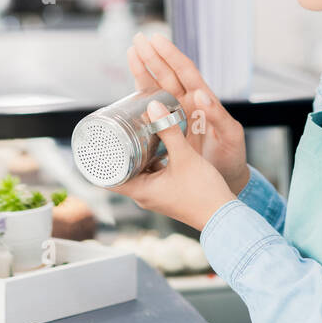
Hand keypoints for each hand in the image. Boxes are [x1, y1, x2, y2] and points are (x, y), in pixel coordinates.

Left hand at [108, 99, 237, 231]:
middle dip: (118, 150)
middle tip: (115, 128)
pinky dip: (150, 159)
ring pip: (137, 170)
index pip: (107, 178)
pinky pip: (151, 173)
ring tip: (134, 131)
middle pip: (121, 171)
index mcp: (141, 191)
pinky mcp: (167, 192)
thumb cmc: (204, 193)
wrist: (224, 216)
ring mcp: (156, 194)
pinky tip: (156, 144)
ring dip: (135, 153)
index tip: (97, 140)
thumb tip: (153, 107)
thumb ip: (170, 130)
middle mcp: (144, 195)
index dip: (99, 160)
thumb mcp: (185, 156)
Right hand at [127, 31, 249, 192]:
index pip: (185, 72)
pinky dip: (142, 93)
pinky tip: (132, 83)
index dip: (171, 55)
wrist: (225, 179)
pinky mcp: (167, 128)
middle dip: (153, 56)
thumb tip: (201, 95)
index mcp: (204, 101)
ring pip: (157, 87)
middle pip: (167, 74)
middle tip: (138, 39)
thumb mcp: (231, 136)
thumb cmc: (231, 157)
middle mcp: (188, 104)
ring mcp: (177, 115)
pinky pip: (152, 107)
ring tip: (131, 52)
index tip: (157, 40)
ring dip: (144, 70)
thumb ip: (218, 116)